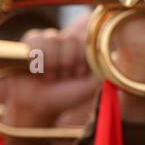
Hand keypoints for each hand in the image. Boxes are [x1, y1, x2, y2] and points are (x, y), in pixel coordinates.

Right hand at [2, 15, 99, 144]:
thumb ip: (103, 68)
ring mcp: (49, 39)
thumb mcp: (91, 85)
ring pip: (53, 39)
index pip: (86, 42)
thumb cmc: (65, 96)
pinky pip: (36, 38)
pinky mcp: (30, 40)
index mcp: (83, 50)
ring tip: (48, 76)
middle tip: (61, 78)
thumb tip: (114, 53)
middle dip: (66, 63)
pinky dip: (37, 58)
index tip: (77, 75)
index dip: (80, 61)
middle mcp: (67, 42)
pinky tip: (36, 69)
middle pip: (70, 39)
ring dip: (51, 63)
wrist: (38, 105)